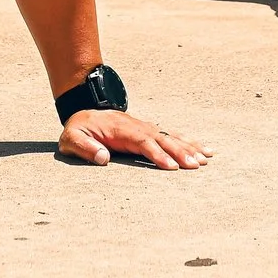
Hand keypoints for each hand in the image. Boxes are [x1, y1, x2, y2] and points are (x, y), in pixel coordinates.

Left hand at [57, 109, 212, 169]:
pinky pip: (171, 136)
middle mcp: (137, 127)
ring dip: (189, 147)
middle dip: (180, 152)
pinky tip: (203, 148)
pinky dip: (188, 142)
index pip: (143, 142)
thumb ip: (84, 148)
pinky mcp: (149, 131)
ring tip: (206, 158)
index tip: (171, 167)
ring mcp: (145, 128)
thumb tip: (103, 158)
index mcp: (120, 130)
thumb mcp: (71, 138)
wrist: (84, 110)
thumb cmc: (77, 129)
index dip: (157, 154)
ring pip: (170, 137)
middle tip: (196, 165)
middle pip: (162, 139)